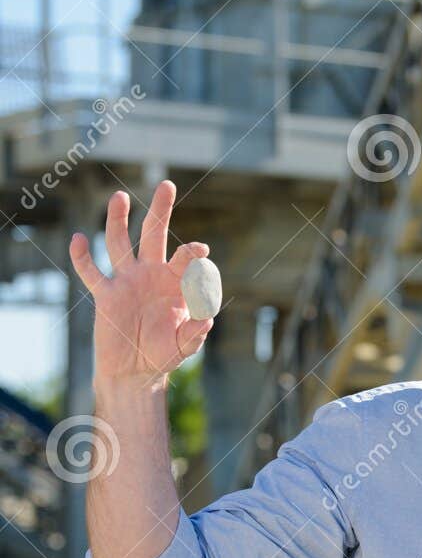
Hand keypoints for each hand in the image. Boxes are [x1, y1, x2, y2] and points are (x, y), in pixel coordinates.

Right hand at [70, 180, 214, 384]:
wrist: (134, 371)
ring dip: (118, 220)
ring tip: (119, 197)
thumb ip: (194, 334)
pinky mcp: (106, 295)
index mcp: (175, 284)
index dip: (194, 255)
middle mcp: (151, 275)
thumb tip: (208, 320)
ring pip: (119, 244)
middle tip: (167, 185)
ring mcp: (127, 282)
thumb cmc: (163, 355)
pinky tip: (77, 239)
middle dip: (160, 211)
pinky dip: (81, 257)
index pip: (186, 260)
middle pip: (154, 236)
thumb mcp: (183, 347)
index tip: (202, 252)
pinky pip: (91, 272)